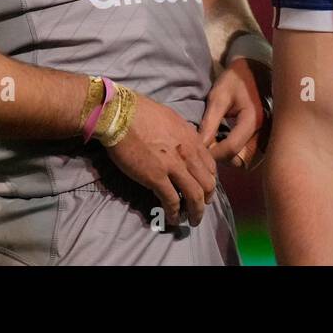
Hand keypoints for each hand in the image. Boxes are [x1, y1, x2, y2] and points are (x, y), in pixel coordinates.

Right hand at [103, 92, 216, 226]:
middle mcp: (188, 154)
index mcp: (193, 140)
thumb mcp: (173, 119)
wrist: (121, 114)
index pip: (211, 167)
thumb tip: (185, 145)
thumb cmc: (142, 113)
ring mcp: (174, 167)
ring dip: (196, 212)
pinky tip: (172, 218)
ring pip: (195, 196)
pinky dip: (174, 213)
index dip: (210, 181)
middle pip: (208, 184)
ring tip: (191, 220)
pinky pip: (172, 201)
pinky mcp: (156, 177)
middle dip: (206, 200)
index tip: (204, 189)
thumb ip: (183, 135)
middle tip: (200, 208)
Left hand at [200, 58, 271, 169]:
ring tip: (217, 144)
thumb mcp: (219, 96)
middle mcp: (265, 131)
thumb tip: (199, 145)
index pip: (231, 148)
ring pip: (248, 160)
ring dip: (231, 157)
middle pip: (242, 159)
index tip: (199, 149)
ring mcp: (268, 135)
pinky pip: (252, 154)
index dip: (213, 153)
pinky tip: (227, 141)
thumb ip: (209, 122)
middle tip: (209, 146)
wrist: (254, 69)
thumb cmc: (235, 80)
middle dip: (223, 157)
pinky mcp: (267, 136)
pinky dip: (238, 153)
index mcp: (253, 120)